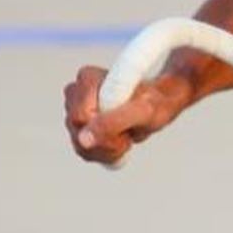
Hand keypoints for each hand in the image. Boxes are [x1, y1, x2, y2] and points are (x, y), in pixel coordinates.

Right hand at [63, 65, 194, 165]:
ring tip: (126, 135)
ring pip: (82, 147)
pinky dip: (106, 153)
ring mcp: (74, 110)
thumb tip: (84, 139)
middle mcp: (75, 93)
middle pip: (79, 135)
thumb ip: (112, 122)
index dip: (105, 130)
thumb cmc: (153, 103)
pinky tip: (119, 141)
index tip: (127, 124)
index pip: (81, 118)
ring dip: (109, 149)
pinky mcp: (79, 127)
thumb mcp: (141, 112)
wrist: (158, 105)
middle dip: (107, 141)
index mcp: (87, 79)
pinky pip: (85, 152)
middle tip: (129, 131)